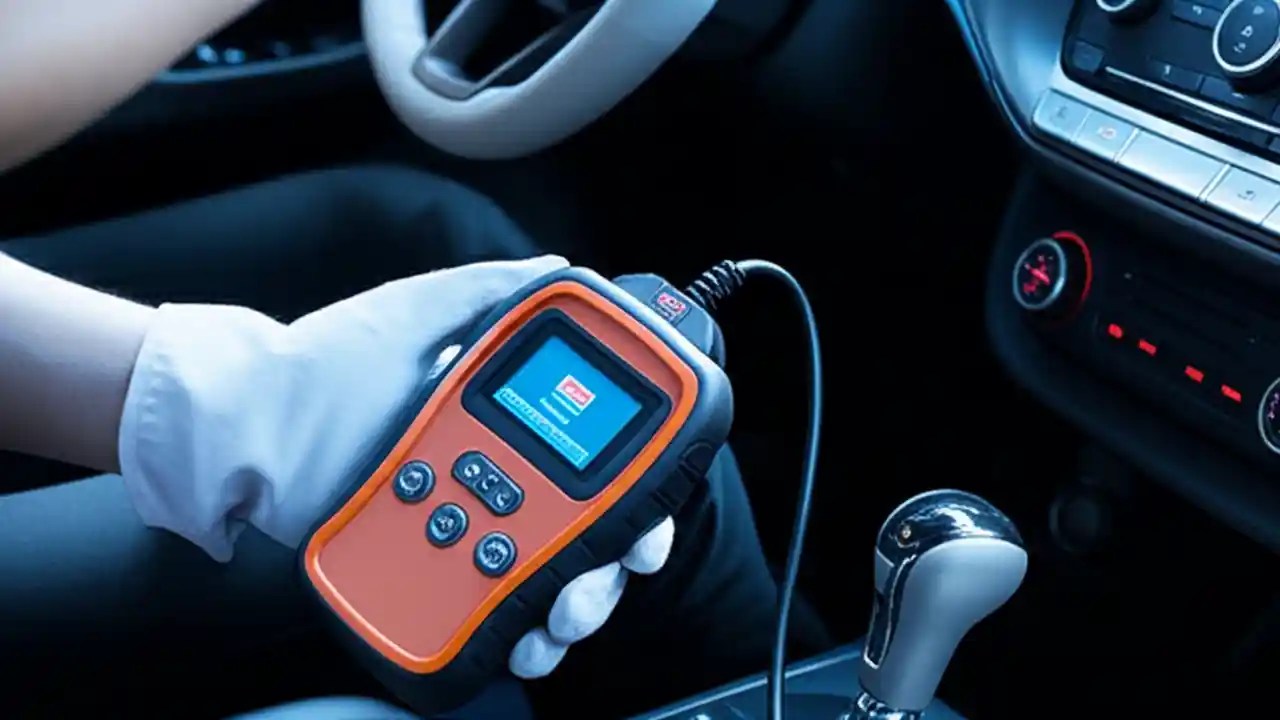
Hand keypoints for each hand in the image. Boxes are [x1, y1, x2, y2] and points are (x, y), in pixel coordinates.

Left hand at [117, 255, 674, 677]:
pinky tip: (520, 641)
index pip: (591, 459)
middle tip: (595, 583)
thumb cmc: (325, 366)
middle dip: (605, 566)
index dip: (631, 496)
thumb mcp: (413, 314)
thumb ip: (484, 293)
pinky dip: (511, 630)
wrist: (248, 429)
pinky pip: (482, 605)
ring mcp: (460, 526)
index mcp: (500, 417)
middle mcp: (492, 473)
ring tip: (556, 622)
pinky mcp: (421, 568)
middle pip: (580, 530)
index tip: (642, 526)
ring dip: (568, 608)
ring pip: (543, 577)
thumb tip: (556, 268)